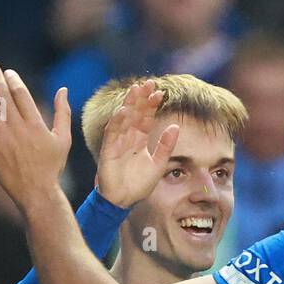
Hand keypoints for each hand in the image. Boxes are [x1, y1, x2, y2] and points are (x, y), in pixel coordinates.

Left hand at [0, 63, 71, 213]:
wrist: (35, 191)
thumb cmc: (52, 166)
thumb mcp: (63, 139)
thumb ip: (63, 113)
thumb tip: (63, 90)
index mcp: (36, 124)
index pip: (21, 94)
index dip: (13, 80)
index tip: (8, 71)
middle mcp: (18, 128)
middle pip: (3, 96)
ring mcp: (3, 137)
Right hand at [94, 79, 179, 208]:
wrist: (123, 200)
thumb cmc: (139, 184)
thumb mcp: (158, 164)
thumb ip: (166, 145)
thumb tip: (175, 126)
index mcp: (140, 140)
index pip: (147, 118)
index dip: (152, 105)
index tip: (160, 92)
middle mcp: (129, 138)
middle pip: (135, 113)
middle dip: (141, 99)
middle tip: (148, 83)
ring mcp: (118, 142)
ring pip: (124, 118)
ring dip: (129, 104)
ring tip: (136, 90)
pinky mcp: (108, 150)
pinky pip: (112, 133)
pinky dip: (117, 122)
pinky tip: (124, 111)